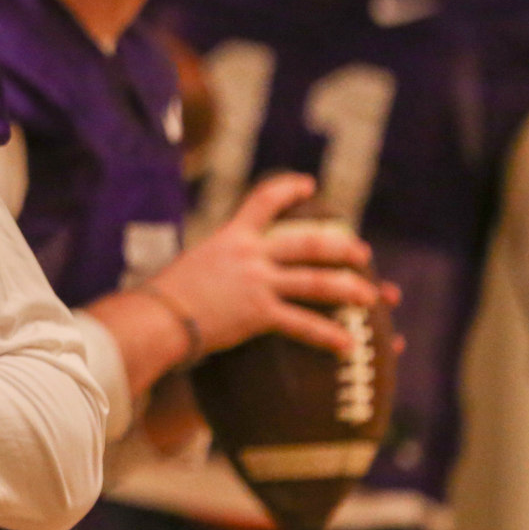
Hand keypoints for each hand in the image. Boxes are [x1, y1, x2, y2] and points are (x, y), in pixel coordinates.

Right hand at [151, 172, 378, 356]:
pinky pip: (303, 324)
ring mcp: (257, 283)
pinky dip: (328, 335)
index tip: (309, 185)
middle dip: (339, 247)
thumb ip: (214, 263)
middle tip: (362, 253)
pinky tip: (348, 344)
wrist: (157, 316)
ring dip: (348, 288)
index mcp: (231, 236)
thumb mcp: (192, 264)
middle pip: (307, 243)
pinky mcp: (259, 313)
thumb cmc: (163, 295)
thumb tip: (214, 270)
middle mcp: (249, 254)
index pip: (263, 200)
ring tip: (372, 296)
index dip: (289, 189)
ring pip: (315, 282)